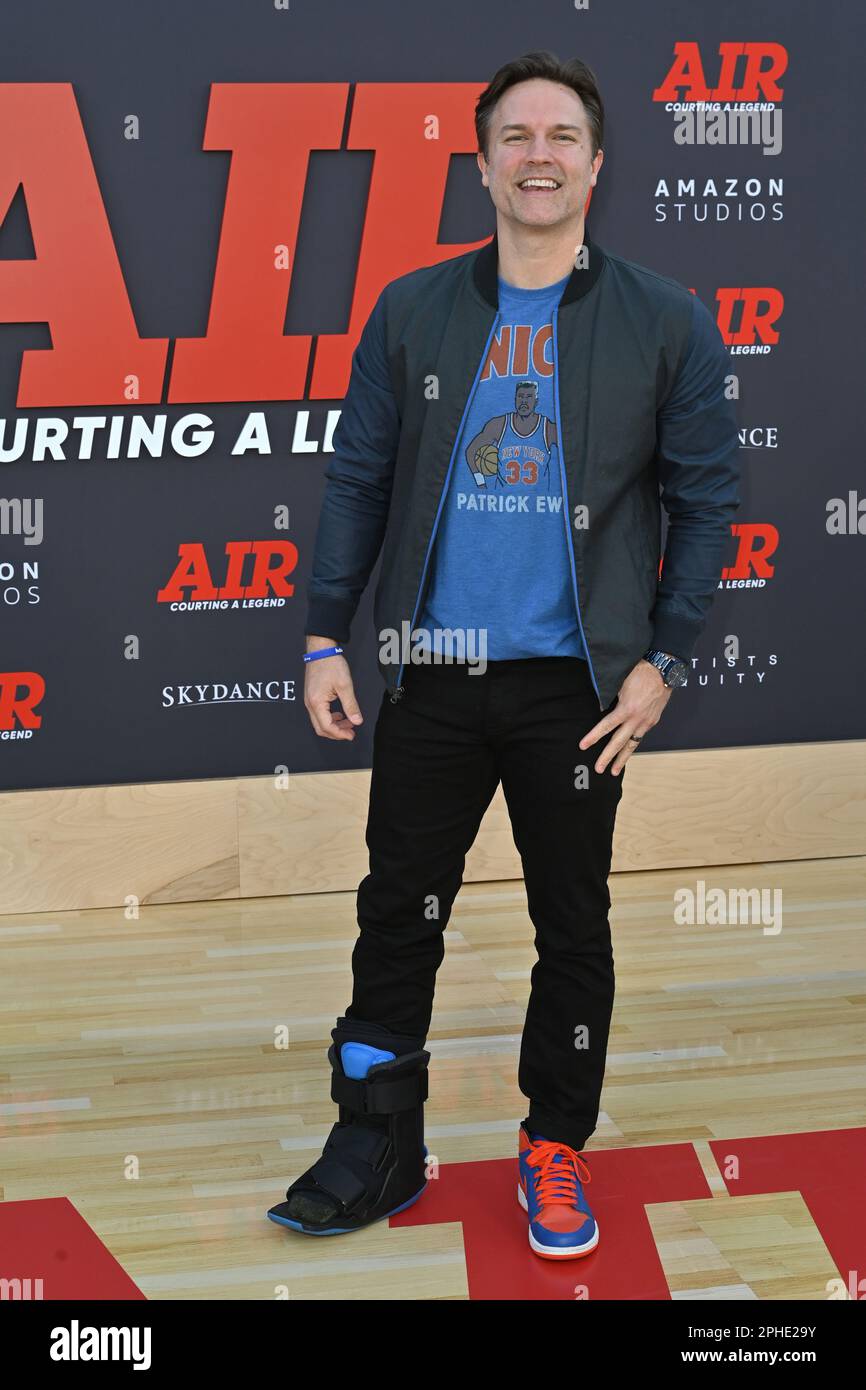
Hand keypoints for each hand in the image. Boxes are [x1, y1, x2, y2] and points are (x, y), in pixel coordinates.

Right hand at [304, 650, 362, 740]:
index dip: (340, 734)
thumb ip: (351, 705)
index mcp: (317, 703)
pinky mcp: (312, 697)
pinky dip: (330, 718)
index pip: (327, 727)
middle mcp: (310, 704)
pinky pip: (319, 714)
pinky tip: (340, 714)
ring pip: (319, 722)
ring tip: (348, 723)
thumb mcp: (345, 686)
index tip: (351, 735)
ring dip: (334, 725)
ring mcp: (309, 700)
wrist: (321, 650)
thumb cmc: (330, 664)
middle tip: (350, 733)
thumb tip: (357, 721)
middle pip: (321, 728)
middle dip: (336, 733)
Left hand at [578, 659, 672, 774]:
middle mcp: (637, 719)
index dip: (593, 737)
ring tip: (615, 771)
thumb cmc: (640, 672)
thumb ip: (610, 698)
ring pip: (632, 744)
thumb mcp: (620, 683)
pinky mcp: (653, 721)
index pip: (606, 726)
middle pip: (619, 742)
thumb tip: (601, 709)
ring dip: (622, 758)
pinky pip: (640, 736)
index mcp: (627, 709)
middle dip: (608, 757)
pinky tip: (627, 751)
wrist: (664, 669)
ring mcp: (646, 721)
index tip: (583, 746)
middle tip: (599, 769)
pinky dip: (632, 745)